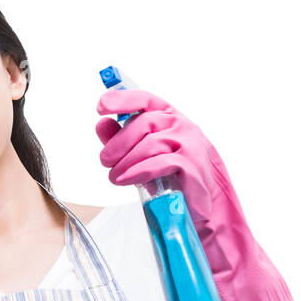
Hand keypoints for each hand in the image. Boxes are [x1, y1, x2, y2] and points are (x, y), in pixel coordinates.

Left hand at [95, 88, 221, 228]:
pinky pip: (161, 163)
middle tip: (106, 160)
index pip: (144, 100)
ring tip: (115, 176)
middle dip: (118, 143)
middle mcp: (179, 125)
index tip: (101, 106)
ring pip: (150, 144)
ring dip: (126, 161)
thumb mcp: (142, 154)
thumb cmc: (171, 173)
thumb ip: (121, 138)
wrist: (199, 200)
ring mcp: (188, 143)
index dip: (122, 100)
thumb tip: (101, 124)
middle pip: (143, 122)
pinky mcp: (192, 165)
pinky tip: (125, 179)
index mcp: (167, 116)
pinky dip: (138, 172)